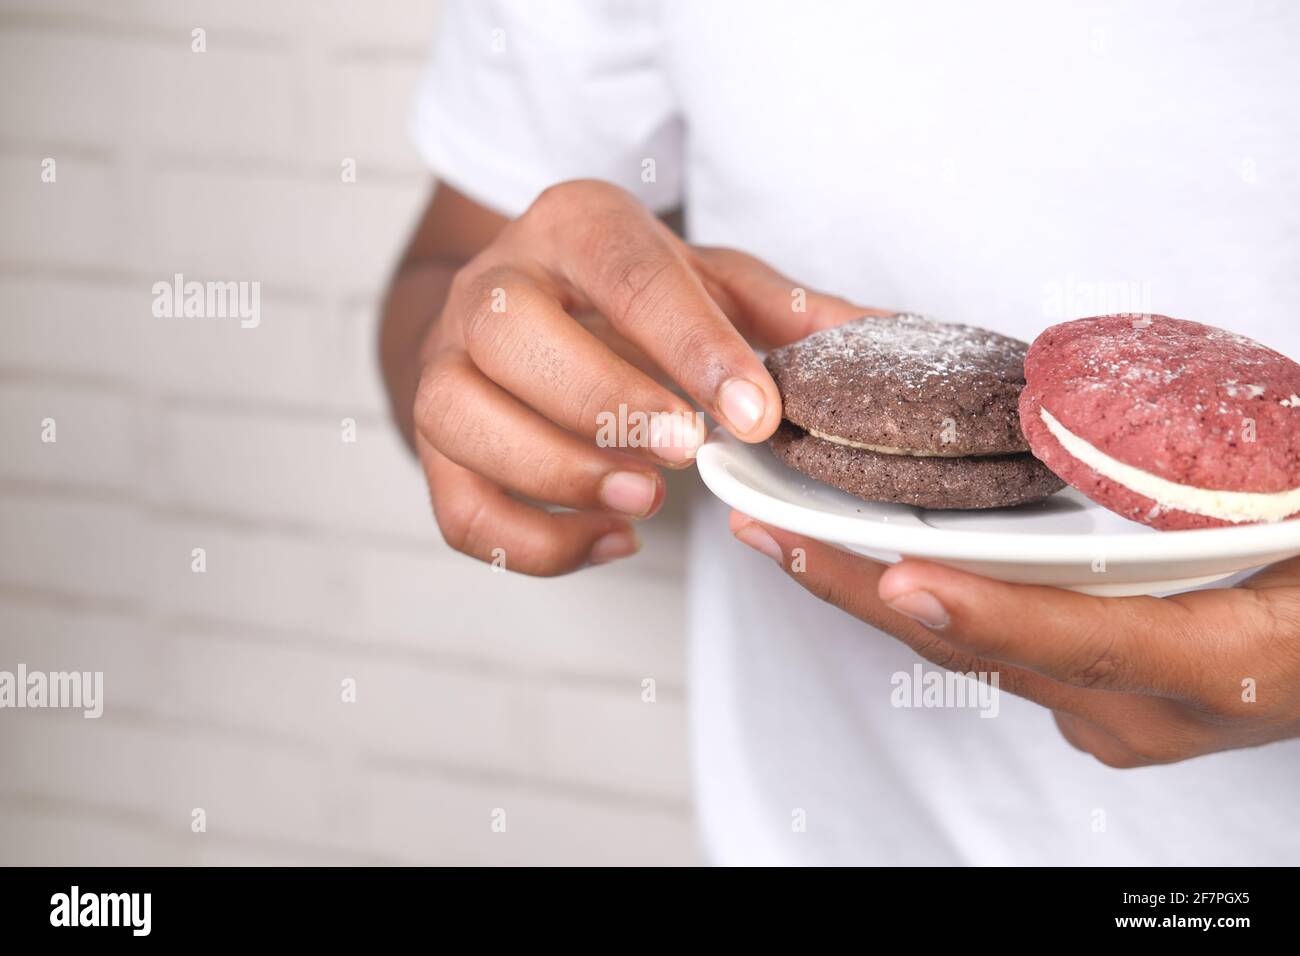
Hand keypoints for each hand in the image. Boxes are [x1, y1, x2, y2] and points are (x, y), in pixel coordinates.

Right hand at [413, 179, 878, 574]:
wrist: (518, 316)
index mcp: (572, 226)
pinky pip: (456, 508)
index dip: (691, 345)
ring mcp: (446, 364)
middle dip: (602, 399)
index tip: (757, 413)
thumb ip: (785, 313)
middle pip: (509, 332)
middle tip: (687, 452)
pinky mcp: (432, 444)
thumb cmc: (627, 298)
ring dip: (556, 471)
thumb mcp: (709, 284)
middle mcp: (491, 285)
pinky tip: (612, 540)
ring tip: (646, 502)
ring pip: (458, 416)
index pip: (623, 269)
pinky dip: (532, 543)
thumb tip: (889, 338)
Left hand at [731, 512, 1299, 766]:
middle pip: (985, 650)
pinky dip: (920, 597)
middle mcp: (1148, 711)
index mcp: (1222, 665)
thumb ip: (1225, 489)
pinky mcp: (1096, 703)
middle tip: (765, 524)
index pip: (1091, 638)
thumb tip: (1126, 420)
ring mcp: (1113, 717)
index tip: (904, 577)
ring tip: (779, 527)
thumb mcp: (1298, 513)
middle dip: (860, 587)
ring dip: (866, 589)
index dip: (992, 614)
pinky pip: (988, 648)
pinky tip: (857, 552)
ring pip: (968, 652)